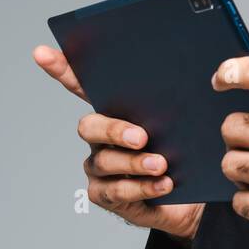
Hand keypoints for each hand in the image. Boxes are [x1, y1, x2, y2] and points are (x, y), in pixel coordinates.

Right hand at [33, 44, 204, 242]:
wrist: (196, 196)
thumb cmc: (188, 153)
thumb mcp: (190, 123)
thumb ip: (183, 102)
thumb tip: (207, 72)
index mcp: (117, 111)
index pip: (82, 86)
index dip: (62, 69)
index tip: (42, 52)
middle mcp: (101, 137)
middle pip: (90, 126)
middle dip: (114, 130)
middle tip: (142, 137)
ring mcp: (100, 166)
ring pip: (105, 161)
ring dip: (135, 163)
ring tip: (162, 165)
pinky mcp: (106, 194)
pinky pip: (116, 191)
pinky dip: (142, 188)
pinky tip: (164, 184)